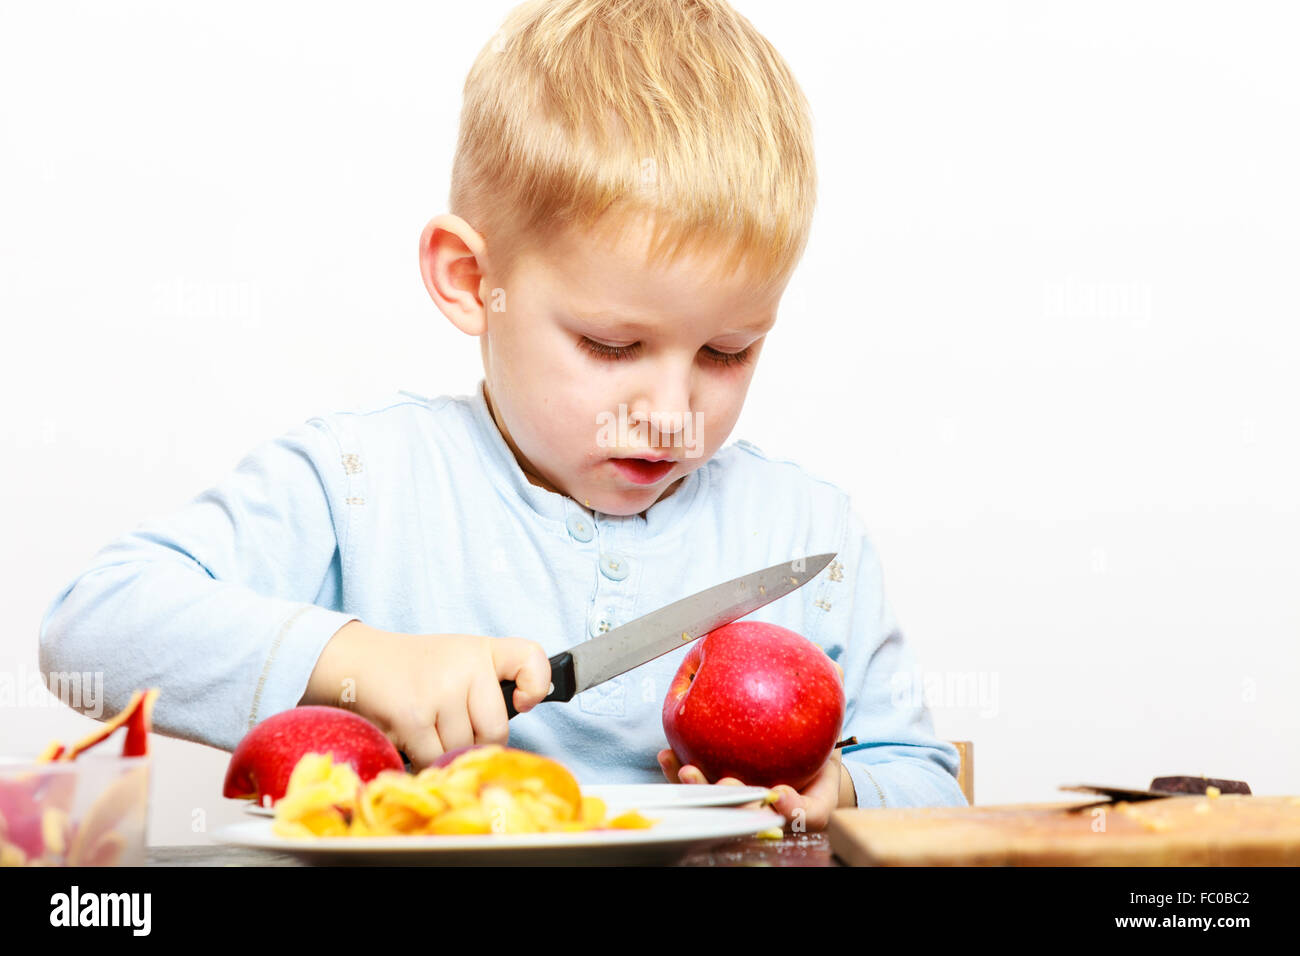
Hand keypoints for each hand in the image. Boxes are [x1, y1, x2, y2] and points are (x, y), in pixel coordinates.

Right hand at [300, 620, 550, 769]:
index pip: (531, 658)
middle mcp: (466, 665)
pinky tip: (411, 737)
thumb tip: (518, 719)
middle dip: (474, 741)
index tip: (523, 702)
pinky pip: (434, 760)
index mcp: (482, 650)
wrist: (357, 662)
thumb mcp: (460, 660)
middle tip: (450, 725)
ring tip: (426, 726)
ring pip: (462, 750)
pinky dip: (423, 760)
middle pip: (496, 731)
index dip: (536, 685)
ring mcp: (441, 690)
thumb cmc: (415, 669)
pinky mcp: (415, 716)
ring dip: (443, 752)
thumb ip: (490, 684)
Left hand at [655, 647, 850, 831]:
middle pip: (751, 816)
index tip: (780, 794)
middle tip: (728, 782)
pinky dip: (677, 772)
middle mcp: (769, 809)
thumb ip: (831, 693)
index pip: (803, 816)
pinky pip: (696, 786)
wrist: (796, 754)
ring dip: (701, 791)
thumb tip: (833, 666)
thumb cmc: (813, 740)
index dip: (793, 811)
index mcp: (805, 802)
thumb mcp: (827, 720)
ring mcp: (739, 804)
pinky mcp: (711, 792)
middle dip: (737, 803)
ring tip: (687, 770)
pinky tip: (667, 753)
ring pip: (718, 807)